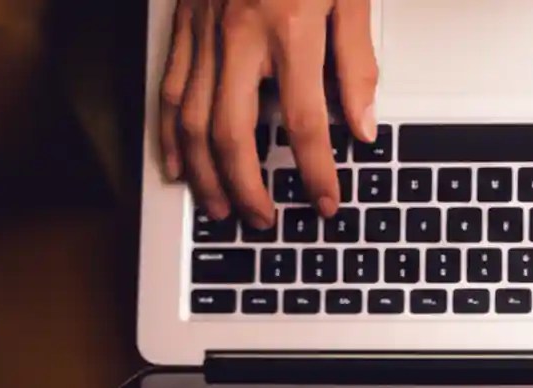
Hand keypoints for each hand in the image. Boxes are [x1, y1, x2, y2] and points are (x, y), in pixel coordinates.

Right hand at [160, 0, 377, 225]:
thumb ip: (357, 63)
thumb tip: (363, 125)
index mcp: (290, 27)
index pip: (303, 120)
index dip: (315, 170)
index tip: (325, 201)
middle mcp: (239, 33)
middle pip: (232, 131)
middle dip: (246, 186)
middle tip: (262, 219)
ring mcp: (204, 30)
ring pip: (192, 119)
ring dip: (205, 173)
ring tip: (221, 208)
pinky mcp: (184, 23)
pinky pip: (169, 89)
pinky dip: (171, 134)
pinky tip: (180, 165)